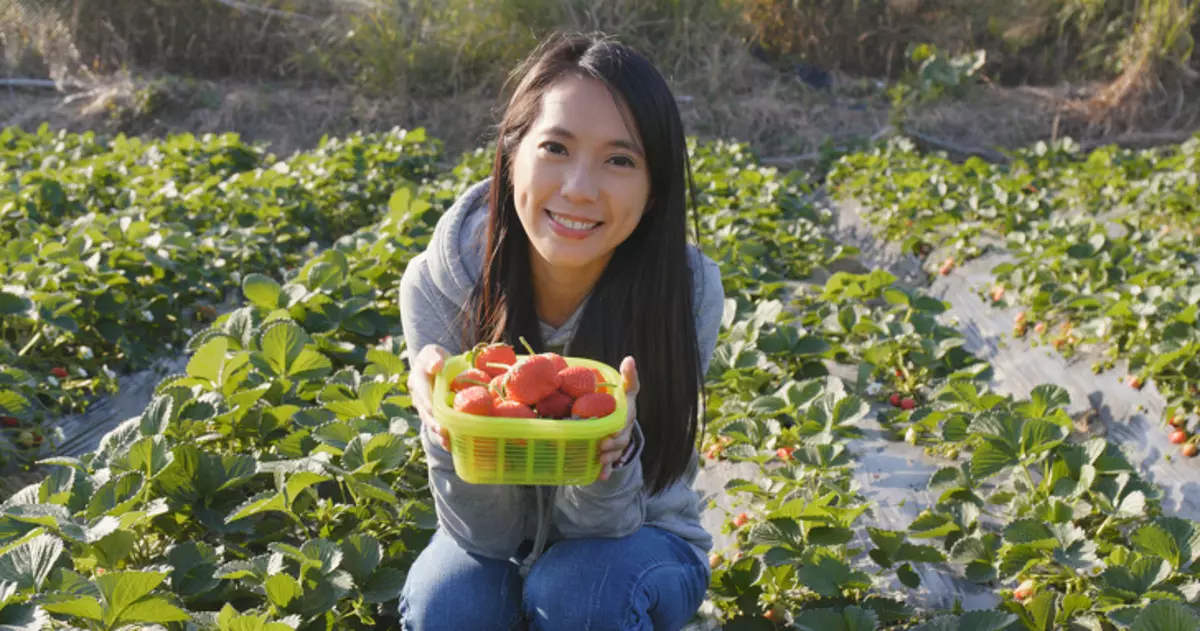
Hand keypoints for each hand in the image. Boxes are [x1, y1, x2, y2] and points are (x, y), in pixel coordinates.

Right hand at [407, 344, 450, 450]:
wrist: (436, 367)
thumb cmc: (436, 358)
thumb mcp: (433, 352)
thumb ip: (433, 357)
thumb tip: (436, 366)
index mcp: (417, 380)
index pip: (421, 391)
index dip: (427, 401)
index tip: (433, 410)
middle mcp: (418, 397)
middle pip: (425, 412)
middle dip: (433, 422)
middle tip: (443, 431)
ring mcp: (424, 408)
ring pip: (430, 422)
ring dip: (438, 433)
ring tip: (448, 443)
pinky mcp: (433, 416)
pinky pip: (437, 427)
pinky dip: (443, 437)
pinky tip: (451, 447)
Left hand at [596, 356, 637, 481]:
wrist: (617, 426)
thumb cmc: (616, 405)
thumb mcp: (620, 392)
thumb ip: (626, 378)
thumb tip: (630, 358)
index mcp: (626, 409)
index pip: (629, 410)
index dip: (625, 419)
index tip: (616, 417)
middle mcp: (625, 426)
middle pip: (622, 435)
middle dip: (615, 441)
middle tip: (603, 444)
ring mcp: (620, 441)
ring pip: (616, 450)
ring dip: (610, 456)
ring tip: (600, 458)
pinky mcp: (612, 454)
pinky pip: (610, 464)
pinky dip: (606, 470)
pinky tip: (600, 475)